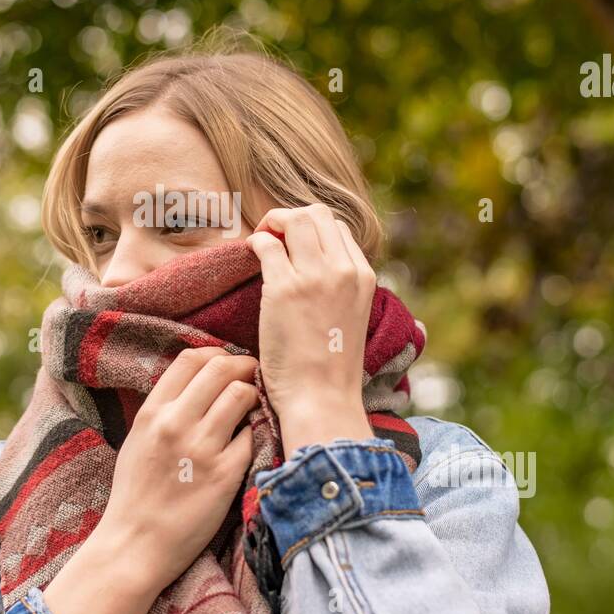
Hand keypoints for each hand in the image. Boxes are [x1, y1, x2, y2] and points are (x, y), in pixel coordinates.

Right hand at [43, 346, 256, 613]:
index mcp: (152, 413)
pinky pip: (251, 436)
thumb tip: (198, 384)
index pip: (190, 358)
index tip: (226, 365)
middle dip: (243, 366)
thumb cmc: (136, 495)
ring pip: (241, 395)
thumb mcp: (138, 440)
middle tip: (250, 378)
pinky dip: (254, 435)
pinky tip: (248, 444)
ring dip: (252, 396)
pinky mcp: (225, 474)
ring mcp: (202, 448)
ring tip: (252, 408)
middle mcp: (176, 423)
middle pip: (220, 368)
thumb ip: (164, 410)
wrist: (135, 545)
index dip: (216, 354)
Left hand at [246, 204, 376, 456]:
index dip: (311, 229)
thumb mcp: (351, 318)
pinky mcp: (285, 288)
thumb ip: (341, 289)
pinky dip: (255, 244)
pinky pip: (266, 244)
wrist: (323, 400)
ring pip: (293, 219)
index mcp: (363, 277)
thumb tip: (319, 270)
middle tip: (272, 238)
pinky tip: (250, 259)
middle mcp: (344, 270)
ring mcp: (315, 277)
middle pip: (316, 213)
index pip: (337, 227)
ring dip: (271, 224)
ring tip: (261, 244)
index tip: (292, 245)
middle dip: (289, 218)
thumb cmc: (330, 369)